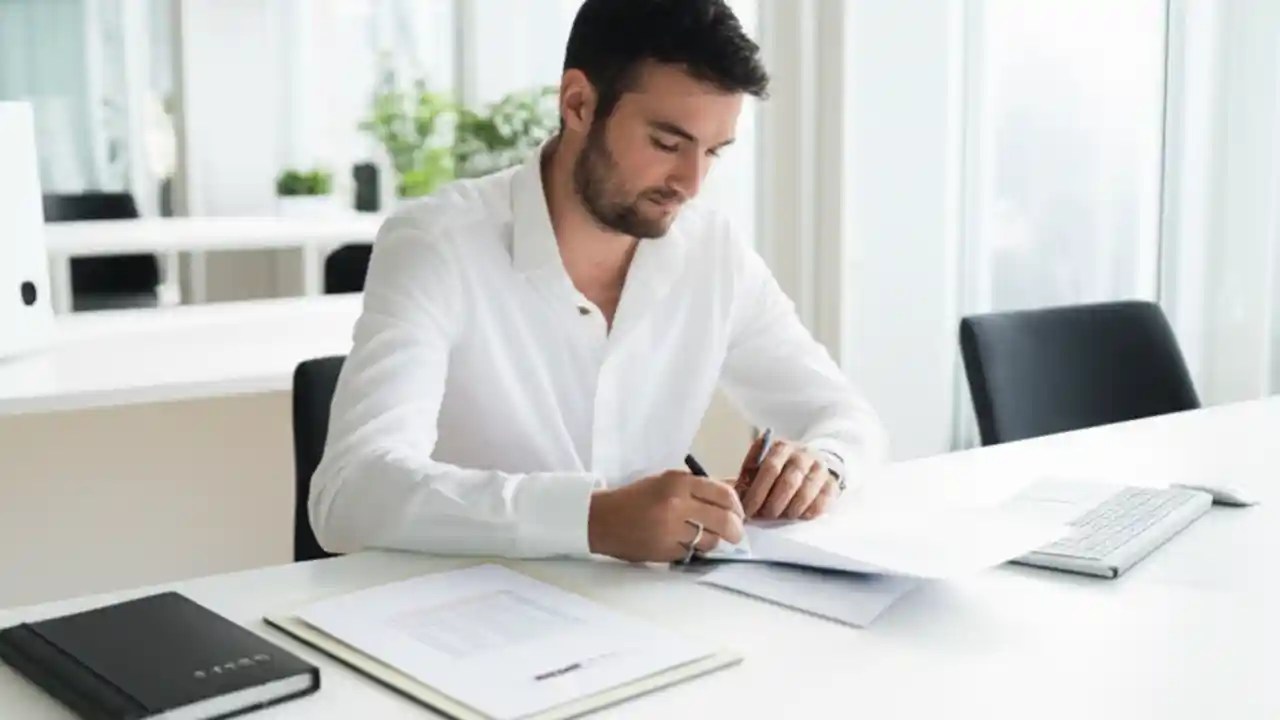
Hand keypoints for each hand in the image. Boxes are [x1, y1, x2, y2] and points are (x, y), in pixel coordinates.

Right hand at [587, 470, 744, 562]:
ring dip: (715, 541)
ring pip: (711, 540)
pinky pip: (693, 552)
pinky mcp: (666, 551)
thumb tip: (730, 498)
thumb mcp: (665, 482)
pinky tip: (687, 544)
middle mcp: (678, 505)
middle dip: (736, 529)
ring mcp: (672, 530)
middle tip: (735, 532)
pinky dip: (695, 550)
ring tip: (709, 538)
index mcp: (678, 483)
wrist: (602, 519)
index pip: (724, 494)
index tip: (739, 513)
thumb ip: (696, 488)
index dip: (737, 506)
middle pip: (724, 520)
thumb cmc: (635, 497)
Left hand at [737, 435, 836, 520]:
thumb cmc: (778, 470)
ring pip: (806, 492)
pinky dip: (809, 511)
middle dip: (773, 503)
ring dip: (790, 509)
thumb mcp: (758, 467)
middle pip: (788, 481)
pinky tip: (798, 516)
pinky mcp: (832, 483)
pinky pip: (823, 500)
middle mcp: (802, 454)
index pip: (770, 467)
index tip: (748, 510)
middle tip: (765, 516)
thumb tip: (733, 494)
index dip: (758, 491)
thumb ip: (747, 477)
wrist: (810, 462)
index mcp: (781, 447)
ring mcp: (820, 468)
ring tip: (780, 517)